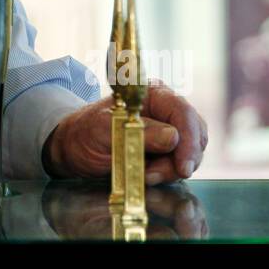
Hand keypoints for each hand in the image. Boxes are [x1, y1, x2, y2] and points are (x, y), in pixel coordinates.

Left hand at [43, 81, 207, 184]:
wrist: (74, 148)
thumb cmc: (85, 133)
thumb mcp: (104, 131)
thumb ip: (139, 133)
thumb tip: (173, 137)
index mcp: (152, 94)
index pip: (182, 112)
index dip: (188, 140)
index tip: (183, 167)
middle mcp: (165, 109)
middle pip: (194, 134)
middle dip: (179, 159)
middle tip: (152, 174)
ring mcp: (168, 130)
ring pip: (190, 153)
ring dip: (170, 169)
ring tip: (143, 173)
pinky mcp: (167, 150)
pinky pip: (179, 164)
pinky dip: (167, 174)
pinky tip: (146, 175)